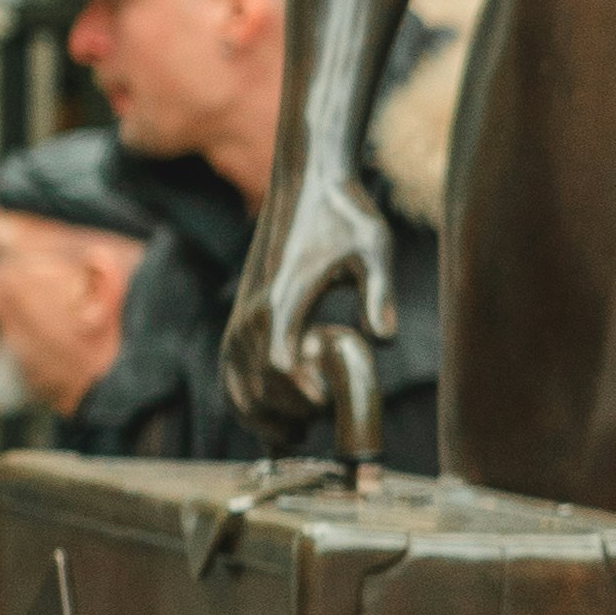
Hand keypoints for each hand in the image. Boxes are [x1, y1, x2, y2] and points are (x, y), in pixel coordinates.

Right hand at [221, 169, 396, 440]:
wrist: (308, 181)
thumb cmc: (346, 213)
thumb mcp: (373, 247)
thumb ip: (379, 293)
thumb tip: (384, 340)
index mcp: (281, 302)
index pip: (280, 369)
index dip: (303, 398)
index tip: (332, 405)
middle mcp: (251, 315)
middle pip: (255, 390)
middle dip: (288, 416)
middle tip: (325, 422)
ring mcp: (240, 319)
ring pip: (236, 389)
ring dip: (264, 418)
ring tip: (300, 433)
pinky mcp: (240, 319)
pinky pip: (231, 374)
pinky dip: (247, 402)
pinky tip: (275, 418)